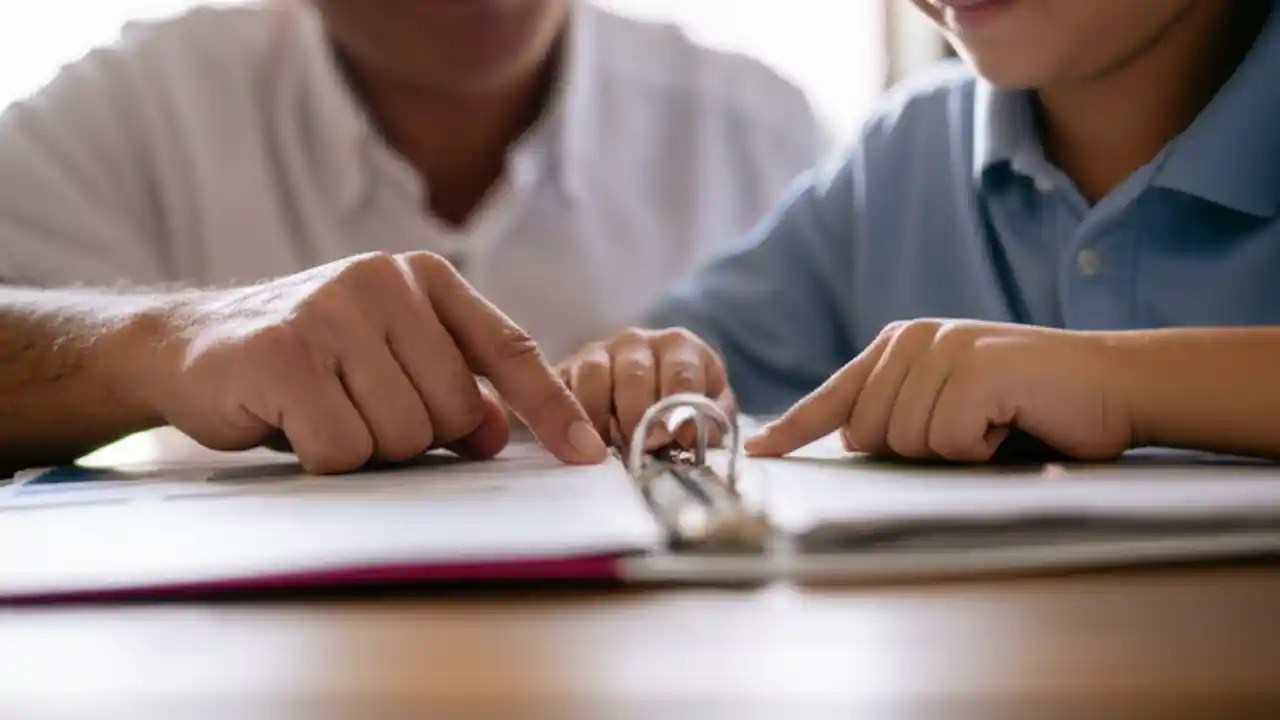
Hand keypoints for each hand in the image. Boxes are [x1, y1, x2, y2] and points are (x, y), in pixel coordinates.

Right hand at [132, 252, 606, 472]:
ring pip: (402, 436)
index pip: (509, 351)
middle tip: (357, 410)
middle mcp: (384, 281)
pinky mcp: (284, 352)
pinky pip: (343, 448)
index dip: (550, 409)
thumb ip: (449, 386)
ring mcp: (332, 311)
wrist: (190, 344)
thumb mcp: (388, 358)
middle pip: (453, 412)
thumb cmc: (307, 360)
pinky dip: (322, 456)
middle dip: (414, 437)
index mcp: (424, 278)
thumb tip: (497, 433)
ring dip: (366, 448)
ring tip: (322, 411)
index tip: (587, 456)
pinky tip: (288, 421)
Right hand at [557, 327, 734, 448]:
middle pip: (635, 375)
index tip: (674, 440)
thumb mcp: (704, 409)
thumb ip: (711, 420)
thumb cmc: (677, 408)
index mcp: (679, 347)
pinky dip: (568, 416)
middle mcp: (637, 342)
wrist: (636, 402)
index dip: (678, 409)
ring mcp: (597, 352)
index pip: (682, 374)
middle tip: (638, 450)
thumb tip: (707, 438)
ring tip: (608, 451)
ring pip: (593, 375)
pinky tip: (579, 442)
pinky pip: (561, 387)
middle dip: (638, 417)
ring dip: (600, 418)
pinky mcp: (564, 371)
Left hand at [745, 319, 1135, 461]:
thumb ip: (899, 412)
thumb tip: (848, 437)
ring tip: (996, 421)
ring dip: (955, 449)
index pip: (833, 395)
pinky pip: (948, 441)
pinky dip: (982, 447)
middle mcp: (913, 338)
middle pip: (868, 433)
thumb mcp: (952, 403)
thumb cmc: (1031, 405)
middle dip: (918, 450)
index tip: (759, 450)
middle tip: (973, 429)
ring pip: (905, 441)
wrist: (1113, 385)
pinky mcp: (974, 369)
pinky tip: (1012, 421)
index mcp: (899, 344)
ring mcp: (943, 349)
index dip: (793, 428)